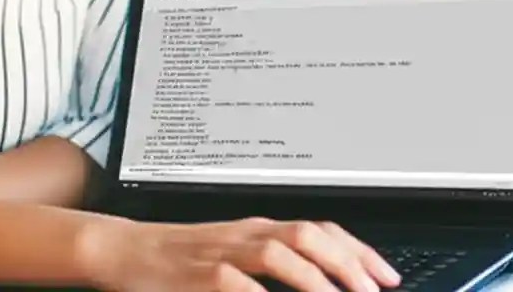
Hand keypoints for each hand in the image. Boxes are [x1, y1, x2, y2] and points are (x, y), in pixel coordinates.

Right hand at [100, 217, 400, 291]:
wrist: (124, 251)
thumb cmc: (179, 259)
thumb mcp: (233, 253)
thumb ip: (275, 265)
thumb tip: (322, 280)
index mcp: (259, 228)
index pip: (321, 229)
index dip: (359, 250)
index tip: (388, 275)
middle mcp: (247, 234)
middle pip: (308, 235)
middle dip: (348, 263)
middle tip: (374, 291)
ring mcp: (223, 253)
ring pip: (279, 252)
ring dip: (315, 278)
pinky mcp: (200, 276)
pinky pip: (239, 284)